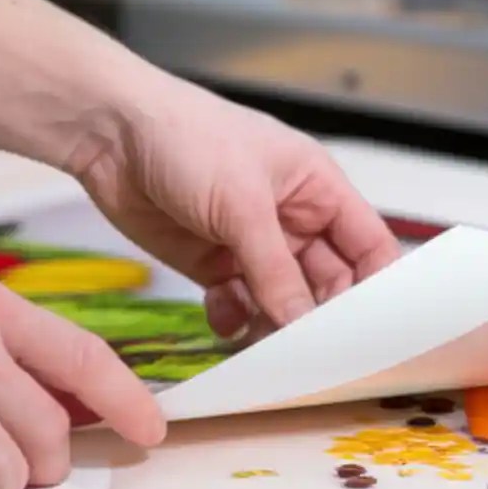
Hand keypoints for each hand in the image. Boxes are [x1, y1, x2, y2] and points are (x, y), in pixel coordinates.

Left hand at [68, 82, 403, 341]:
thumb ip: (276, 271)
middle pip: (329, 283)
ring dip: (276, 326)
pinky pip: (241, 306)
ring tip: (263, 344)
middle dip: (321, 317)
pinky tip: (222, 317)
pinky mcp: (215, 266)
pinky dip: (236, 320)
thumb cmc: (187, 140)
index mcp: (319, 190)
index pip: (370, 246)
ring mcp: (254, 246)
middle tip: (314, 353)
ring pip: (284, 302)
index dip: (378, 287)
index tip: (373, 332)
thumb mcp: (242, 205)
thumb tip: (302, 327)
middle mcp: (294, 221)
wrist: (108, 135)